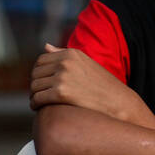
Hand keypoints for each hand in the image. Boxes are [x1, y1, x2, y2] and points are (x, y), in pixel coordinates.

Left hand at [31, 44, 154, 127]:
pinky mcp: (61, 93)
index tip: (42, 83)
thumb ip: (64, 54)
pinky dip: (35, 105)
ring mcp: (63, 77)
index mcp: (71, 54)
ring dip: (34, 96)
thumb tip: (45, 46)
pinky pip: (38, 98)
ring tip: (39, 102)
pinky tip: (39, 108)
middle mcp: (66, 63)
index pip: (41, 61)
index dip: (38, 73)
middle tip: (39, 95)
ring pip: (35, 86)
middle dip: (35, 85)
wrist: (119, 103)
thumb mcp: (86, 63)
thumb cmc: (104, 86)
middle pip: (35, 73)